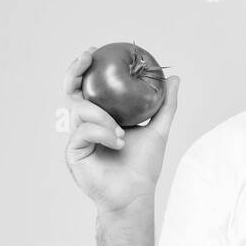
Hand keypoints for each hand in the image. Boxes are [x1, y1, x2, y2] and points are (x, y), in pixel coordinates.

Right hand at [62, 46, 180, 214]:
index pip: (88, 88)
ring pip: (80, 111)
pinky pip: (83, 131)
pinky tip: (118, 142)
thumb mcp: (158, 129)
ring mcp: (77, 138)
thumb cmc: (143, 166)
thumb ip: (165, 104)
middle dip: (75, 72)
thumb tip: (174, 78)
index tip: (93, 51)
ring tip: (121, 132)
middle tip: (88, 57)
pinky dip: (102, 132)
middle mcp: (85, 125)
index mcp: (101, 117)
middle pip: (71, 92)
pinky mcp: (73, 152)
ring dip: (103, 117)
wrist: (135, 194)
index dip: (85, 68)